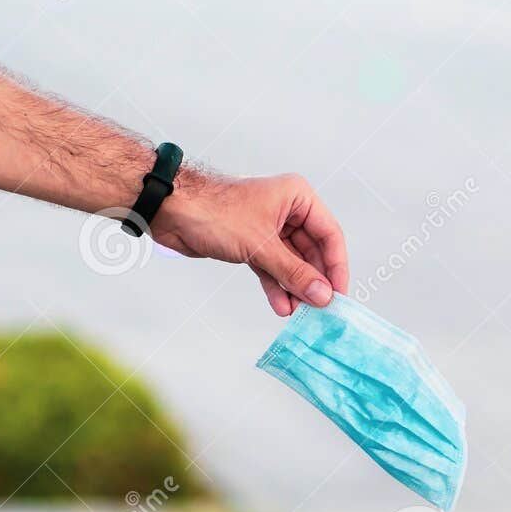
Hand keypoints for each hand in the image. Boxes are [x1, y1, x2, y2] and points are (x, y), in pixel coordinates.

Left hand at [150, 172, 349, 315]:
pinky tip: (281, 306)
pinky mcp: (253, 244)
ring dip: (295, 288)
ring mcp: (270, 229)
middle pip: (312, 252)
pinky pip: (273, 268)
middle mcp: (288, 211)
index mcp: (297, 198)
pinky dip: (277, 286)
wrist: (171, 212)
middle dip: (313, 282)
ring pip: (292, 263)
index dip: (336, 266)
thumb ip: (294, 273)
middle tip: (318, 309)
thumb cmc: (216, 213)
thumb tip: (323, 296)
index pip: (329, 235)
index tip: (338, 294)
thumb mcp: (261, 246)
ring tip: (298, 313)